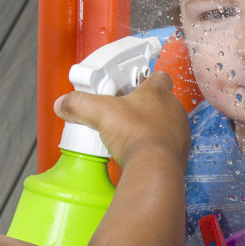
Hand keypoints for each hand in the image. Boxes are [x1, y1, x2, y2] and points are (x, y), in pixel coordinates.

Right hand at [54, 71, 189, 168]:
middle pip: (161, 103)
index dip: (145, 80)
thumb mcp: (99, 112)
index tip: (132, 86)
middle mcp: (173, 110)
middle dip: (144, 108)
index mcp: (158, 93)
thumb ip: (79, 104)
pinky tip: (140, 155)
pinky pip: (168, 148)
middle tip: (125, 116)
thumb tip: (64, 104)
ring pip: (166, 126)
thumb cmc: (137, 135)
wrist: (155, 168)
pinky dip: (155, 150)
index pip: (158, 77)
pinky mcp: (180, 154)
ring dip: (151, 130)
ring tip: (131, 138)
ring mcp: (179, 133)